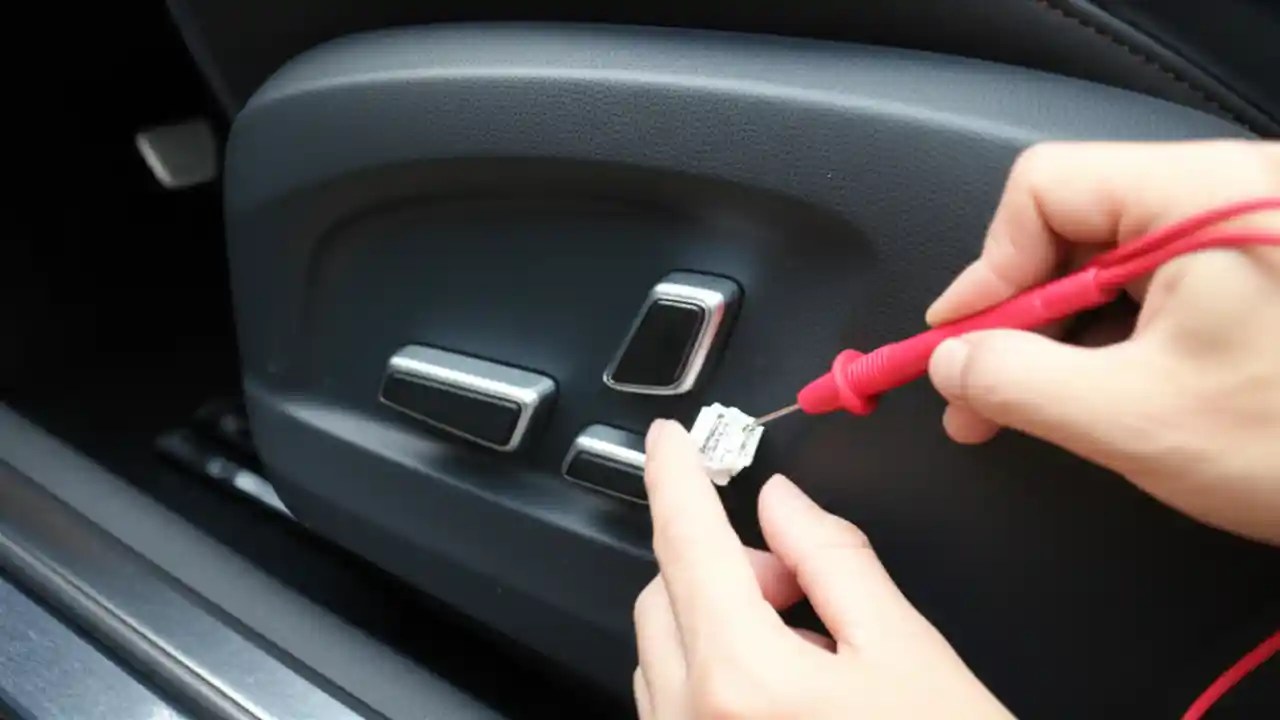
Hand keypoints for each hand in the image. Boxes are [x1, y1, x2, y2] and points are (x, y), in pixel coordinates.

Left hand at [633, 420, 1011, 718]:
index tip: (667, 439)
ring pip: (667, 647)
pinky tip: (788, 694)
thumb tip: (785, 503)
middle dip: (726, 564)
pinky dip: (716, 668)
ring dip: (720, 619)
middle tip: (803, 582)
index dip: (675, 476)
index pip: (687, 543)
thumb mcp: (907, 653)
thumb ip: (835, 560)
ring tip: (812, 653)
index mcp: (742, 678)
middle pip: (667, 592)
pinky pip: (675, 697)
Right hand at [925, 140, 1279, 544]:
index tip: (956, 338)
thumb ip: (1016, 383)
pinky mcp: (1264, 266)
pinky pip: (1158, 279)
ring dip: (1063, 329)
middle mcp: (1232, 191)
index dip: (987, 268)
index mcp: (1203, 196)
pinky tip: (1097, 386)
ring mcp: (1252, 227)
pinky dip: (1114, 332)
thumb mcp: (1134, 418)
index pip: (1044, 191)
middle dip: (1019, 310)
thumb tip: (951, 363)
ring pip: (1112, 256)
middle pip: (1074, 221)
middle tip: (980, 383)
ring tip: (1038, 399)